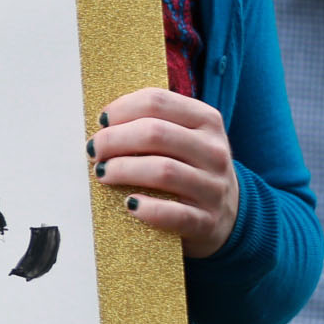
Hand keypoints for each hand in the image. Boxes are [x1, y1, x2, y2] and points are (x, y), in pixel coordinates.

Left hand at [91, 89, 237, 258]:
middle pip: (155, 133)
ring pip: (163, 170)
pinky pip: (174, 214)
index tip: (101, 122)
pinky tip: (129, 204)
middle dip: (114, 139)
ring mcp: (213, 187)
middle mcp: (214, 151)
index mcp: (206, 121)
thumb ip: (154, 122)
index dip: (121, 109)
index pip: (157, 101)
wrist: (229, 214)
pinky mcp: (207, 221)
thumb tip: (104, 123)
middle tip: (94, 151)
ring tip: (103, 173)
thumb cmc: (191, 168)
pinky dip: (147, 209)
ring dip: (123, 170)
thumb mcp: (185, 137)